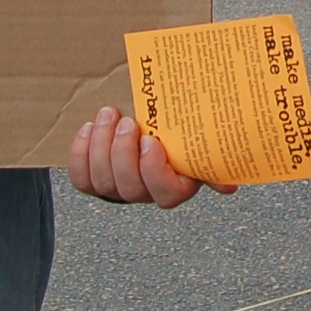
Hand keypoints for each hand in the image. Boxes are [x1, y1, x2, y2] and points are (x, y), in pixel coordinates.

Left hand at [65, 106, 233, 208]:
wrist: (147, 121)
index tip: (151, 141)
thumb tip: (229, 185)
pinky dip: (81, 152)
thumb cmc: (176, 129)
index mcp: (175, 186)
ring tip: (109, 116)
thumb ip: (211, 159)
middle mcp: (145, 193)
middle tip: (127, 123)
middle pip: (130, 188)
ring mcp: (117, 188)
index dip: (153, 172)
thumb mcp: (196, 139)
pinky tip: (89, 128)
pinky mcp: (93, 180)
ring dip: (102, 146)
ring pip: (103, 182)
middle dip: (124, 154)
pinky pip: (81, 178)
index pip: (164, 194)